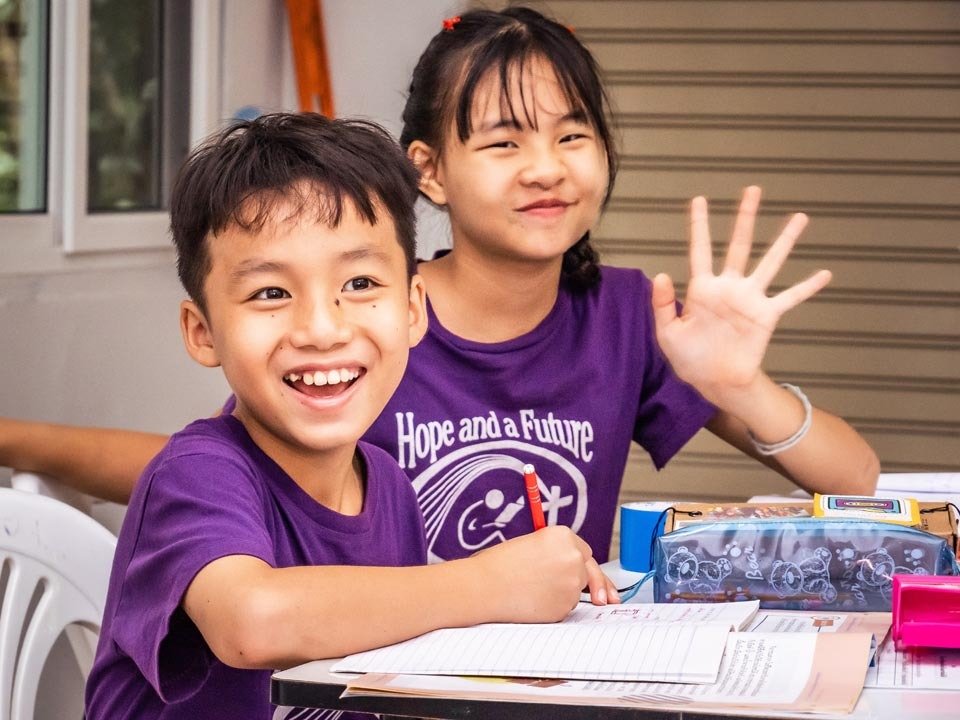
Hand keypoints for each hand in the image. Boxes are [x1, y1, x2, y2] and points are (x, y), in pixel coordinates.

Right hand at [473, 526, 615, 622]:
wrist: (484, 586)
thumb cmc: (499, 564)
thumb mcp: (531, 545)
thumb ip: (555, 553)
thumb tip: (571, 569)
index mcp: (563, 536)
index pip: (584, 552)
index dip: (583, 565)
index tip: (592, 576)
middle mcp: (573, 557)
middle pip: (591, 572)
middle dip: (599, 585)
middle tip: (604, 598)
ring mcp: (572, 582)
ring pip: (576, 591)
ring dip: (564, 593)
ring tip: (533, 590)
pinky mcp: (565, 605)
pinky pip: (565, 608)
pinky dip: (554, 608)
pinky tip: (533, 602)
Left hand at [651, 186, 830, 405]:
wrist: (714, 382)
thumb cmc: (689, 359)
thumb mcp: (667, 334)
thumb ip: (662, 305)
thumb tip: (659, 274)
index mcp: (702, 289)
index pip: (700, 249)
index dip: (698, 225)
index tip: (699, 199)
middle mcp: (729, 287)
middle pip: (738, 244)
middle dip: (745, 217)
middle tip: (753, 189)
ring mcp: (750, 299)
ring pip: (769, 262)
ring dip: (785, 241)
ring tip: (800, 217)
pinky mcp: (766, 316)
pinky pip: (790, 298)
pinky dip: (807, 287)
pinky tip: (825, 274)